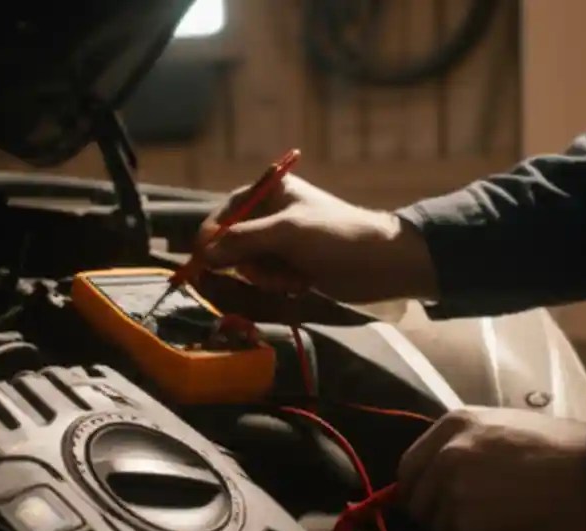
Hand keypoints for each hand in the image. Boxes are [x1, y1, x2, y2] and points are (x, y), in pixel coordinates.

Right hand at [196, 174, 437, 302]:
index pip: (224, 211)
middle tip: (269, 273)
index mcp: (270, 192)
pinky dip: (278, 284)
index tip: (203, 260)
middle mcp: (271, 215)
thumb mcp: (286, 232)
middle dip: (248, 263)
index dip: (211, 236)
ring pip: (248, 265)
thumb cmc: (336, 235)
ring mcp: (281, 243)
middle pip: (232, 242)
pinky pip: (266, 278)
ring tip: (293, 279)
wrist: (382, 263)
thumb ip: (242, 240)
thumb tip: (203, 254)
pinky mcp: (290, 266)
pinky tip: (301, 283)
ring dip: (266, 277)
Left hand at [397, 407, 585, 530]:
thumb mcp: (508, 429)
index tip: (436, 507)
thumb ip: (468, 449)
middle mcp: (446, 457)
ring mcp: (456, 494)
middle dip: (445, 521)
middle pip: (421, 506)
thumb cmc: (571, 452)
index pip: (409, 469)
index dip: (422, 493)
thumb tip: (444, 481)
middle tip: (482, 525)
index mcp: (453, 425)